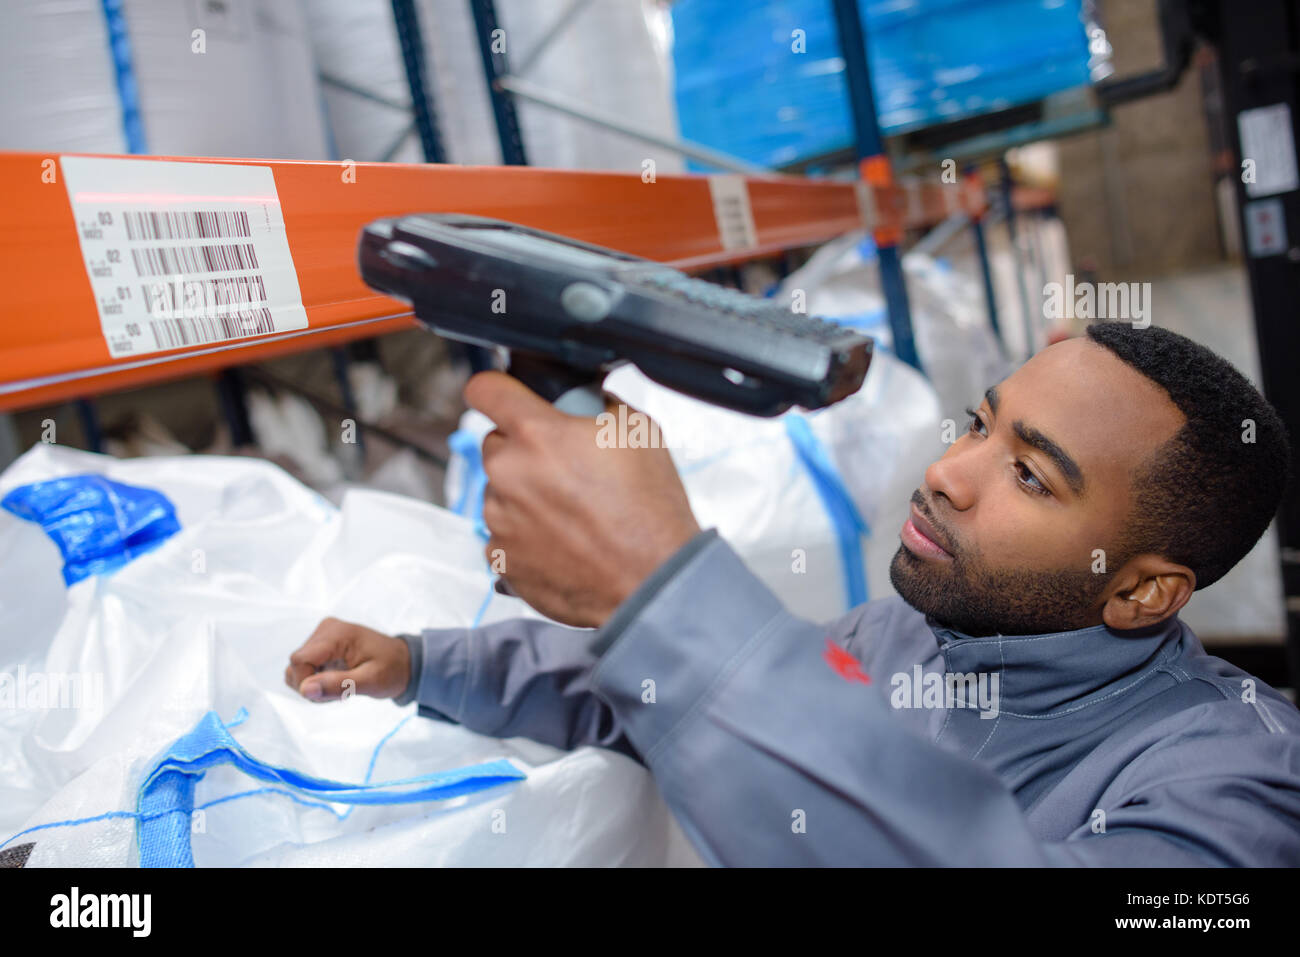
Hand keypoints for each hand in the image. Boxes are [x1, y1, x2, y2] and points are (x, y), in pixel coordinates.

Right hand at [284, 617, 410, 701]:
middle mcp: (326, 629)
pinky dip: (316, 680)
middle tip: (342, 691)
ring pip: (296, 669)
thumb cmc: (392, 669)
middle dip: (313, 686)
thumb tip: (304, 690)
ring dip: (314, 685)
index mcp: (337, 634)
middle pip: (296, 666)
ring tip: (342, 685)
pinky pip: (304, 668)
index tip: (331, 694)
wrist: (403, 662)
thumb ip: (338, 685)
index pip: (299, 661)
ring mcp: (322, 636)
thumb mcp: (371, 681)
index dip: (307, 683)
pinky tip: (337, 680)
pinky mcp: (321, 645)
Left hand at [468, 371, 701, 627]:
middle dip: (524, 451)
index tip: (503, 398)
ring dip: (525, 495)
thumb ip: (597, 405)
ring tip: (572, 514)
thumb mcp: (638, 431)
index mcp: (536, 434)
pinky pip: (503, 533)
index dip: (496, 390)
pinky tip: (563, 541)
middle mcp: (507, 473)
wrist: (652, 582)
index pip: (484, 389)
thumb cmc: (649, 509)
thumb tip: (584, 401)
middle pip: (496, 444)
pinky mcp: (500, 558)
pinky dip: (525, 535)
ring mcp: (499, 519)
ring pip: (500, 491)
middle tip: (566, 470)